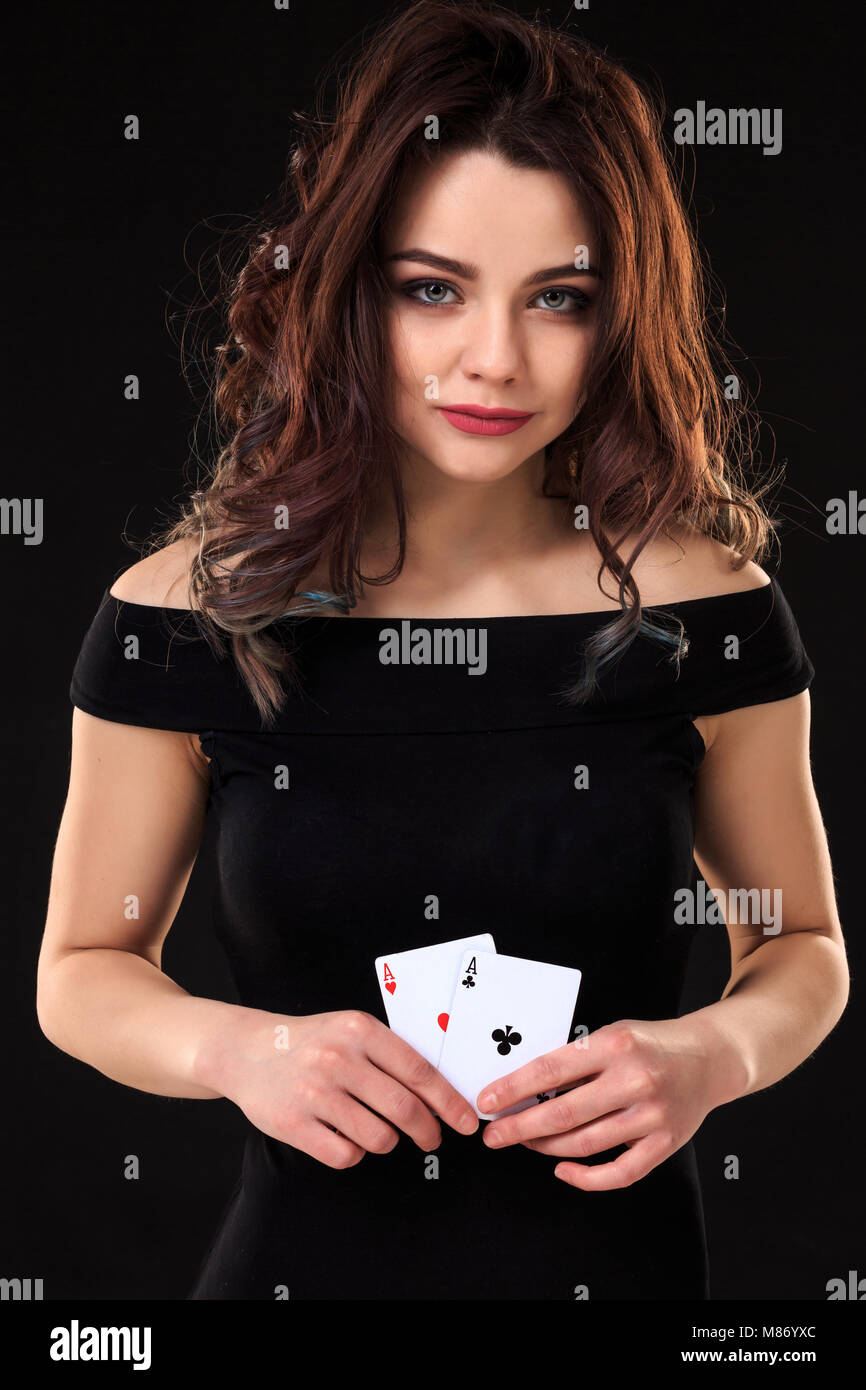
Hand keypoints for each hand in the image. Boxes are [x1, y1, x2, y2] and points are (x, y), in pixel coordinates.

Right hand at [203, 1007, 479, 1168]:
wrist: (245, 1050)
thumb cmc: (309, 1042)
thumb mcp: (350, 1030)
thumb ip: (389, 1054)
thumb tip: (440, 1094)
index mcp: (359, 1030)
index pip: (419, 1071)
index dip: (449, 1102)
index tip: (466, 1121)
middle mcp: (338, 1059)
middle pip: (404, 1109)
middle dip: (428, 1131)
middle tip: (432, 1139)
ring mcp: (314, 1093)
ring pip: (378, 1137)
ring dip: (387, 1141)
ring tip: (376, 1130)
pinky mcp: (293, 1124)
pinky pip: (345, 1154)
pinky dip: (353, 1152)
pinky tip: (344, 1136)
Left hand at [475, 1015, 743, 1189]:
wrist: (709, 1058)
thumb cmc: (651, 1045)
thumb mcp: (612, 1035)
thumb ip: (577, 1060)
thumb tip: (525, 1089)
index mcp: (614, 1045)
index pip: (551, 1070)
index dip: (513, 1089)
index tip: (488, 1101)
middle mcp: (634, 1080)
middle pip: (563, 1114)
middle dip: (520, 1127)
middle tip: (494, 1135)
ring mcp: (652, 1115)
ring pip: (585, 1144)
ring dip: (546, 1148)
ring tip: (525, 1142)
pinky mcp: (665, 1143)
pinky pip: (619, 1172)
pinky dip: (586, 1177)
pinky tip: (563, 1169)